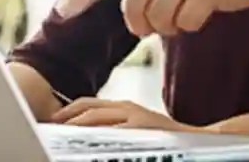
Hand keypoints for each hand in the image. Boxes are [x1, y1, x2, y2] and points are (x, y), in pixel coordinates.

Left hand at [51, 98, 199, 133]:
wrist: (201, 140)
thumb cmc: (167, 139)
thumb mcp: (139, 129)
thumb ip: (118, 127)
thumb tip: (91, 135)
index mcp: (125, 108)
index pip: (87, 104)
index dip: (66, 112)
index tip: (50, 123)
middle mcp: (128, 109)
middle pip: (87, 108)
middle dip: (64, 118)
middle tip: (47, 130)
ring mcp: (135, 119)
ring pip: (95, 118)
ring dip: (74, 126)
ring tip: (58, 137)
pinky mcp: (143, 129)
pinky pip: (113, 132)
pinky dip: (96, 136)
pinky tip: (86, 145)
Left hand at [54, 0, 248, 36]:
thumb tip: (130, 18)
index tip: (60, 13)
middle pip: (132, 10)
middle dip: (144, 25)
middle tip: (161, 23)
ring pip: (157, 20)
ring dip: (170, 27)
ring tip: (185, 12)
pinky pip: (185, 23)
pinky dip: (191, 25)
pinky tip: (203, 11)